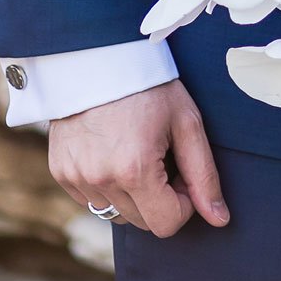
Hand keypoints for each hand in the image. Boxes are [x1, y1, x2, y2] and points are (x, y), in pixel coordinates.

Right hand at [48, 79, 227, 237]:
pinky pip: (92, 199)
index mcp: (135, 169)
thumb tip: (220, 219)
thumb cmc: (150, 86)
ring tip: (137, 151)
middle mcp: (101, 180)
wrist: (99, 56)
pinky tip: (113, 152)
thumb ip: (204, 175)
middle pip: (142, 222)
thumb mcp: (186, 122)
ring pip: (116, 213)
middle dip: (160, 198)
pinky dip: (108, 186)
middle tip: (163, 157)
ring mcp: (76, 178)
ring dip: (133, 195)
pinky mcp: (60, 173)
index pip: (166, 224)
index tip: (184, 174)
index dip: (183, 204)